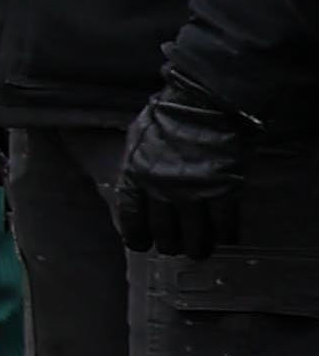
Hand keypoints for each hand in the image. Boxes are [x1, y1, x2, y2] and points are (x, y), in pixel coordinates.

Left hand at [116, 91, 257, 252]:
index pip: (130, 216)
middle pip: (163, 230)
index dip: (135, 235)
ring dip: (196, 246)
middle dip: (168, 243)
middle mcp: (160, 190)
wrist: (205, 103)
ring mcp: (193, 193)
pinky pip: (223, 223)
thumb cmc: (170, 114)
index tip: (141, 243)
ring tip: (199, 251)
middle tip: (174, 247)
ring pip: (193, 233)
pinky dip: (224, 234)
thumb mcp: (138, 138)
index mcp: (135, 175)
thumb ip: (136, 162)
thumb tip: (135, 179)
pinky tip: (225, 238)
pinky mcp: (223, 191)